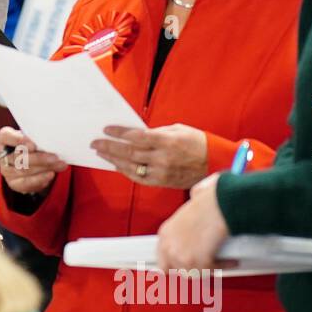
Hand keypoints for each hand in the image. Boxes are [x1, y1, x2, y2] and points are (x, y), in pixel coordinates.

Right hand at [0, 126, 67, 195]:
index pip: (5, 136)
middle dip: (39, 158)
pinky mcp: (12, 183)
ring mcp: (6, 170)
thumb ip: (38, 139)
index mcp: (5, 138)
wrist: (29, 161)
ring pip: (24, 171)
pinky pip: (26, 183)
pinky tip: (51, 175)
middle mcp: (2, 155)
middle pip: (18, 157)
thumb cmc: (32, 144)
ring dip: (44, 169)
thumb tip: (54, 144)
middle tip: (55, 158)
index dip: (18, 140)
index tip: (33, 144)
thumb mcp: (33, 138)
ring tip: (59, 166)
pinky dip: (40, 179)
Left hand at [91, 123, 208, 188]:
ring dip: (113, 159)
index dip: (119, 132)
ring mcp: (162, 172)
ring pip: (131, 166)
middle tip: (95, 143)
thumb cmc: (198, 143)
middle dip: (109, 147)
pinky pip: (139, 177)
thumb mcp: (178, 129)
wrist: (216, 163)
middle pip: (129, 152)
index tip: (106, 129)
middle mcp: (163, 157)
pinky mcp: (162, 182)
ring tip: (101, 153)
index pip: (137, 136)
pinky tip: (116, 165)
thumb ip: (156, 132)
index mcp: (167, 141)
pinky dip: (125, 171)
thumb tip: (134, 134)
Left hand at [157, 173, 231, 270]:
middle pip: (174, 271)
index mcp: (165, 233)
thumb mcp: (187, 208)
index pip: (161, 260)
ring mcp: (182, 256)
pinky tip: (230, 261)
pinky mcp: (198, 262)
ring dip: (207, 268)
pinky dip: (223, 266)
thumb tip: (193, 209)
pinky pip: (211, 271)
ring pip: (194, 274)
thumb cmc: (209, 201)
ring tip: (218, 261)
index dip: (174, 263)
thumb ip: (186, 217)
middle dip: (190, 268)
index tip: (184, 264)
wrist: (221, 203)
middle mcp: (169, 247)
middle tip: (204, 265)